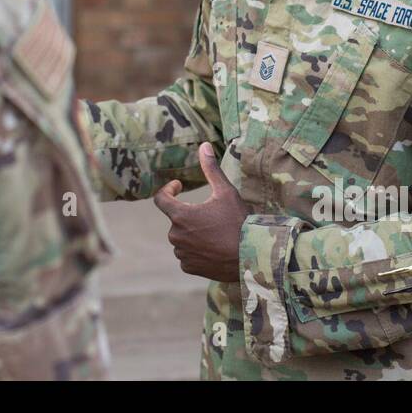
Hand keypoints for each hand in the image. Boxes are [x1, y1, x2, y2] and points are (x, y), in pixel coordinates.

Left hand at [153, 142, 252, 282]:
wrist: (251, 256)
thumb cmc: (238, 222)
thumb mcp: (225, 192)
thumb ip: (211, 169)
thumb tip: (204, 145)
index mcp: (180, 215)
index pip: (160, 199)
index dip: (168, 190)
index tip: (178, 187)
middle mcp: (175, 235)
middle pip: (175, 219)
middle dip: (188, 214)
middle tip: (211, 214)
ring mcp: (182, 253)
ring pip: (181, 238)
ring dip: (191, 232)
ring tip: (214, 232)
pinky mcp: (189, 267)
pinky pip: (187, 255)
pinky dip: (195, 249)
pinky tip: (213, 247)